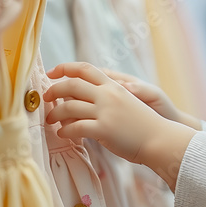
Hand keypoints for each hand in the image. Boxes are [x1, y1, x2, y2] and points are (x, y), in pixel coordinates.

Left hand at [43, 62, 194, 189]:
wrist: (159, 139)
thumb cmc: (142, 124)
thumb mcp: (125, 101)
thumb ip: (106, 96)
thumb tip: (82, 97)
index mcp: (113, 86)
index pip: (85, 68)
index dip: (65, 68)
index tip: (52, 73)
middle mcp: (108, 95)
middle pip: (72, 85)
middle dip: (53, 90)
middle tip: (46, 98)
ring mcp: (105, 111)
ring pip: (69, 107)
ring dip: (55, 114)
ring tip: (51, 121)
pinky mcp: (103, 129)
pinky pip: (75, 128)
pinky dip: (64, 131)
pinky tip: (63, 134)